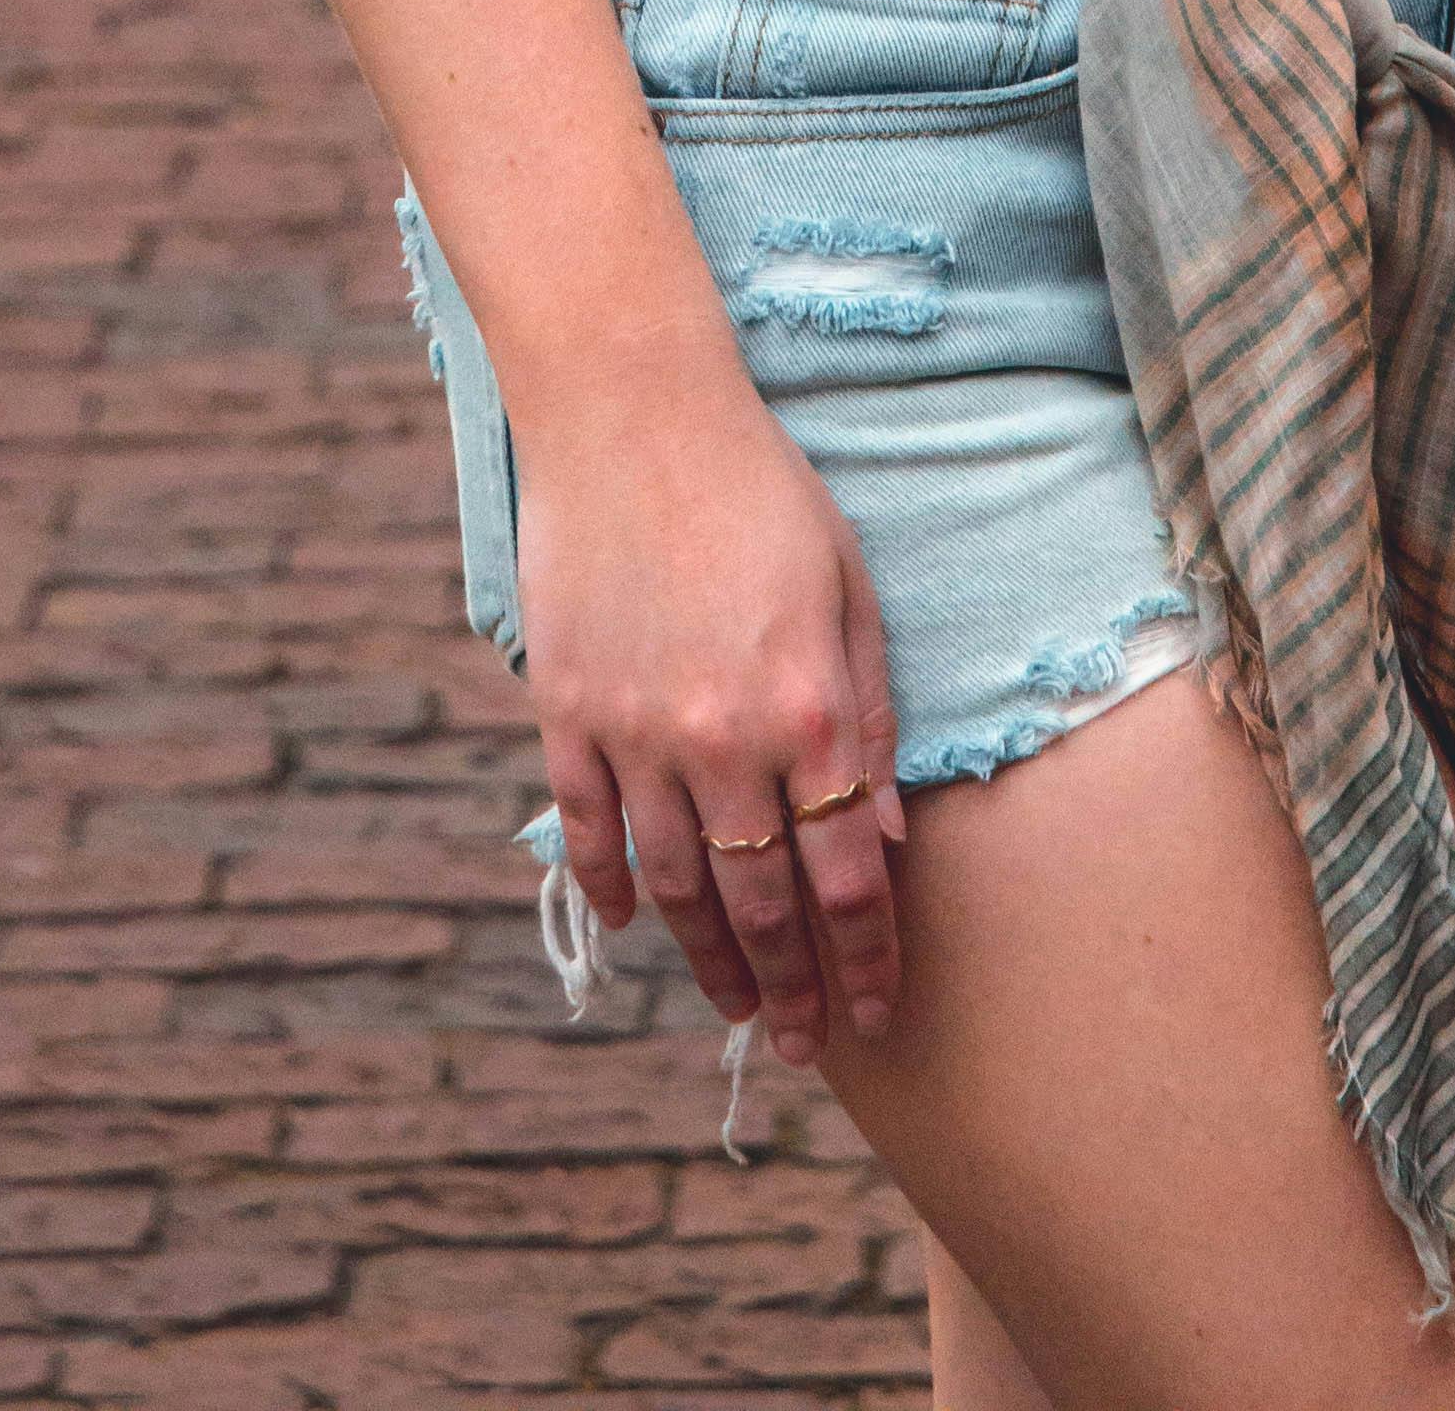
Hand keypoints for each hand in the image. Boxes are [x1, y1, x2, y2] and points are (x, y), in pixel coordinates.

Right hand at [512, 362, 908, 1063]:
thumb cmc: (760, 487)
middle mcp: (723, 741)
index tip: (877, 1011)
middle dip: (793, 988)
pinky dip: (610, 890)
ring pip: (677, 887)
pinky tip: (633, 925)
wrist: (632, 408)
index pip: (846, 877)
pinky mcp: (567, 712)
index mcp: (809, 710)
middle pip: (764, 903)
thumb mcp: (849, 588)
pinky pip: (591, 830)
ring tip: (737, 1006)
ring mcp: (636, 733)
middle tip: (808, 1045)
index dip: (866, 956)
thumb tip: (886, 835)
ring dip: (710, 960)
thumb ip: (871, 715)